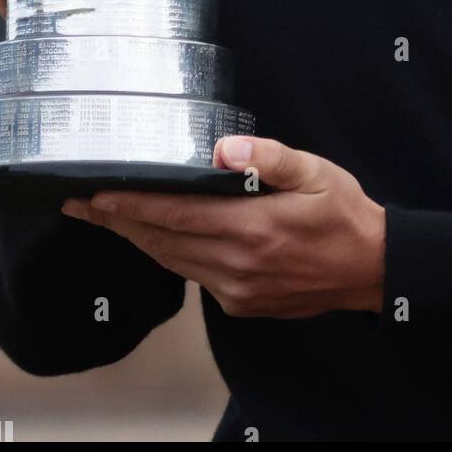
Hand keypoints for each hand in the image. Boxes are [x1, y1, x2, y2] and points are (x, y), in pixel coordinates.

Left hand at [60, 137, 386, 318]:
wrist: (373, 269)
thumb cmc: (344, 214)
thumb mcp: (315, 172)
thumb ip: (268, 157)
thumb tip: (223, 149)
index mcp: (252, 229)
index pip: (173, 215)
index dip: (129, 205)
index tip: (93, 195)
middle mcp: (236, 265)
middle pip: (161, 241)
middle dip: (117, 221)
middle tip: (79, 204)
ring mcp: (236, 289)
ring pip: (172, 261)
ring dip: (138, 239)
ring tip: (106, 218)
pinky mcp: (241, 303)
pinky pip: (194, 275)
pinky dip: (170, 254)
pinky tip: (158, 237)